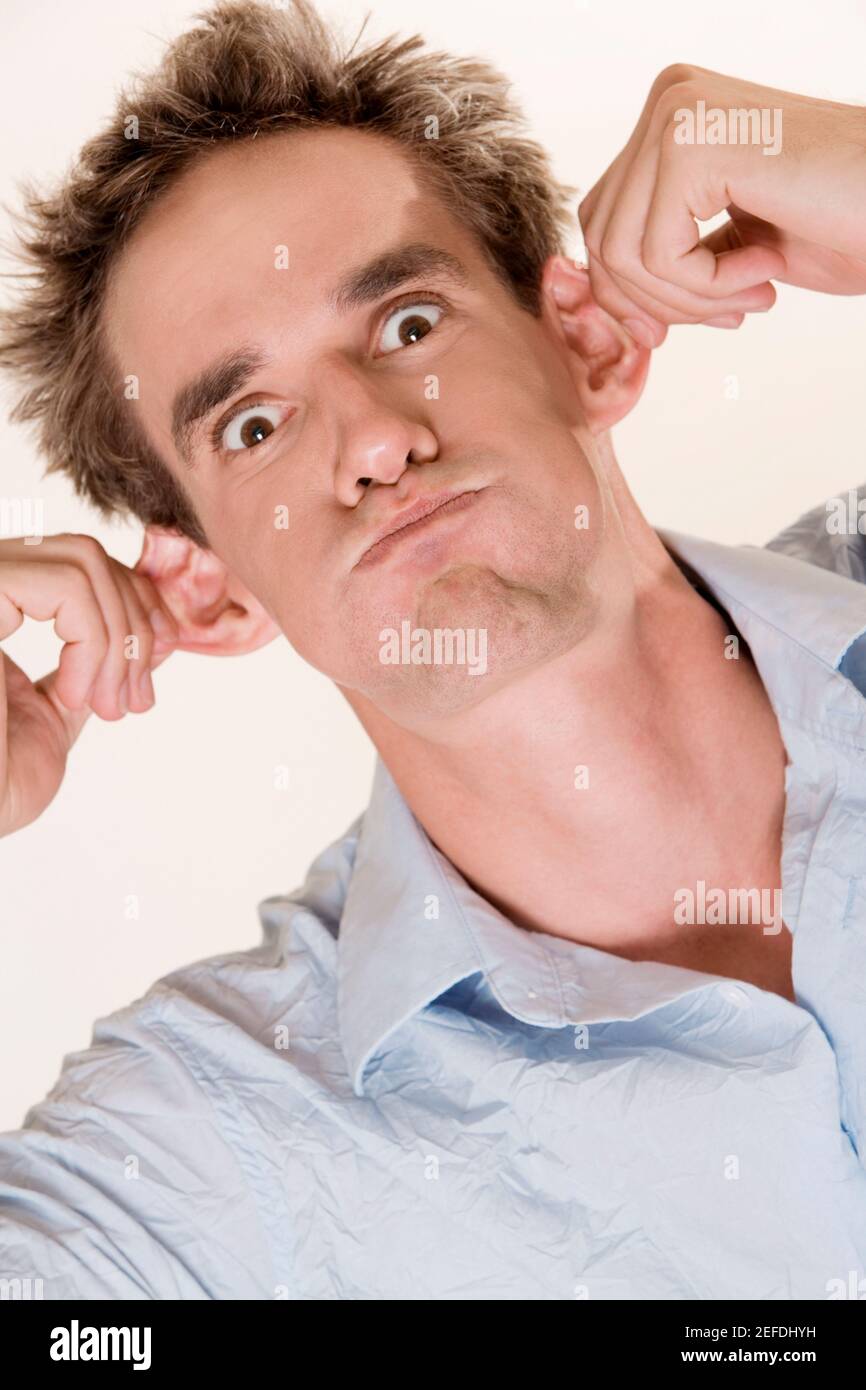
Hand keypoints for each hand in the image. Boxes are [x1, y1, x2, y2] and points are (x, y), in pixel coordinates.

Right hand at [0, 533, 178, 837]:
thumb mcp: (56, 712)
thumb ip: (91, 666)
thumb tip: (151, 635)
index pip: (79, 563)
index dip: (135, 605)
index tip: (155, 664)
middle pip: (86, 554)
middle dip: (135, 623)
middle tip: (135, 700)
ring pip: (82, 560)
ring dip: (117, 639)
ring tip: (106, 705)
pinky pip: (65, 587)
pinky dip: (92, 643)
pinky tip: (74, 696)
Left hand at [575, 64, 865, 345]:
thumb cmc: (841, 221)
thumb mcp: (730, 240)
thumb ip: (664, 248)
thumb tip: (600, 292)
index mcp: (671, 116)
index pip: (600, 220)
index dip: (627, 292)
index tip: (684, 322)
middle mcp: (667, 101)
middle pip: (601, 238)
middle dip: (656, 302)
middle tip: (729, 315)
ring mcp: (677, 115)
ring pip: (624, 255)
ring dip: (690, 300)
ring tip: (752, 294)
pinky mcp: (692, 145)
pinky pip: (659, 256)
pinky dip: (710, 287)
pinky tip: (768, 268)